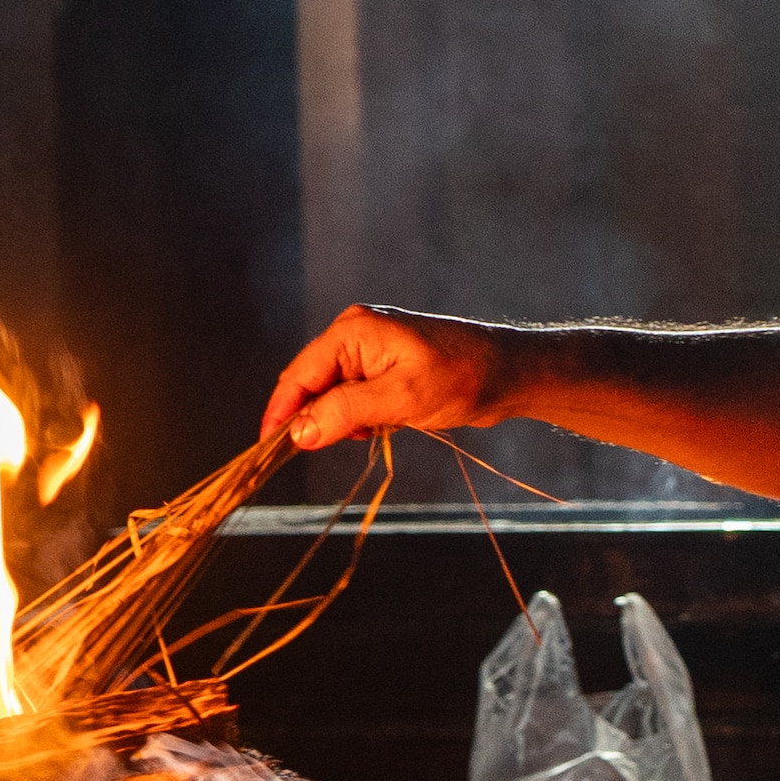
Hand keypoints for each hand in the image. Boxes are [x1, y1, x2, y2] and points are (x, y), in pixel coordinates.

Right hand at [259, 305, 519, 449]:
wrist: (510, 373)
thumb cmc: (462, 378)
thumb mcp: (399, 400)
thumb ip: (345, 413)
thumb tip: (300, 432)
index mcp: (352, 332)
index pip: (299, 375)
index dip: (281, 412)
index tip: (269, 447)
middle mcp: (355, 334)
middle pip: (312, 384)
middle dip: (314, 419)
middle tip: (321, 449)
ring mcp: (371, 350)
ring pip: (334, 393)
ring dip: (341, 420)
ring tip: (372, 432)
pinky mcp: (387, 367)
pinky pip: (356, 396)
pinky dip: (360, 416)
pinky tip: (380, 427)